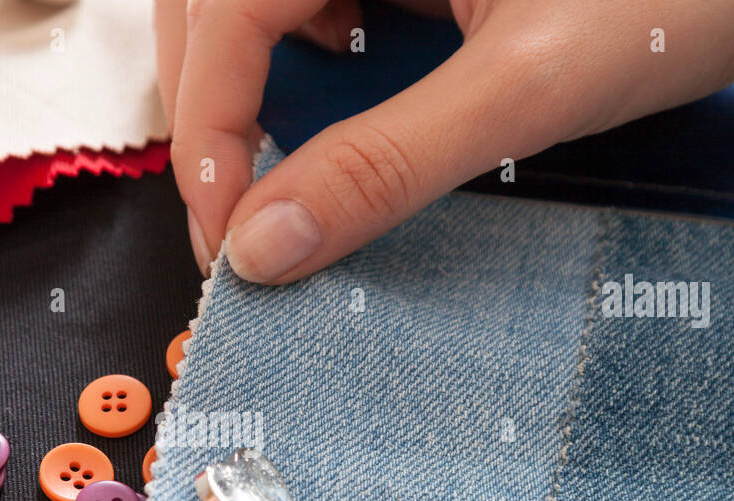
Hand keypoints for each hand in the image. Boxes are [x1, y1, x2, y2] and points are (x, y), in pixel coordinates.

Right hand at [157, 0, 733, 282]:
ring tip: (269, 157)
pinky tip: (333, 80)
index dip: (207, 126)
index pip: (227, 9)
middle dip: (209, 109)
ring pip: (251, 2)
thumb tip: (266, 244)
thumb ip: (388, 163)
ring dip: (239, 82)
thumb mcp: (526, 88)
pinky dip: (294, 52)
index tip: (225, 233)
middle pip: (214, 2)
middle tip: (236, 216)